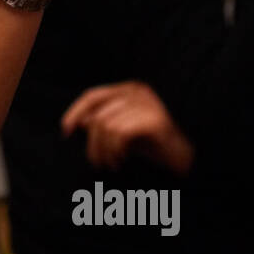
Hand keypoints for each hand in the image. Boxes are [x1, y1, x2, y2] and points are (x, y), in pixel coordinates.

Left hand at [61, 81, 194, 174]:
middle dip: (92, 143)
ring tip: (113, 163)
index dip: (75, 112)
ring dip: (104, 151)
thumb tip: (81, 121)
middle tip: (98, 162)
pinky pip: (119, 133)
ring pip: (105, 125)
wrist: (187, 158)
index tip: (66, 132)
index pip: (92, 95)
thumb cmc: (155, 146)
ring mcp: (148, 104)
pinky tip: (123, 159)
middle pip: (97, 113)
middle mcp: (139, 91)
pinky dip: (115, 150)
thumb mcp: (123, 133)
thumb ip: (104, 123)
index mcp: (130, 90)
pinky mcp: (155, 119)